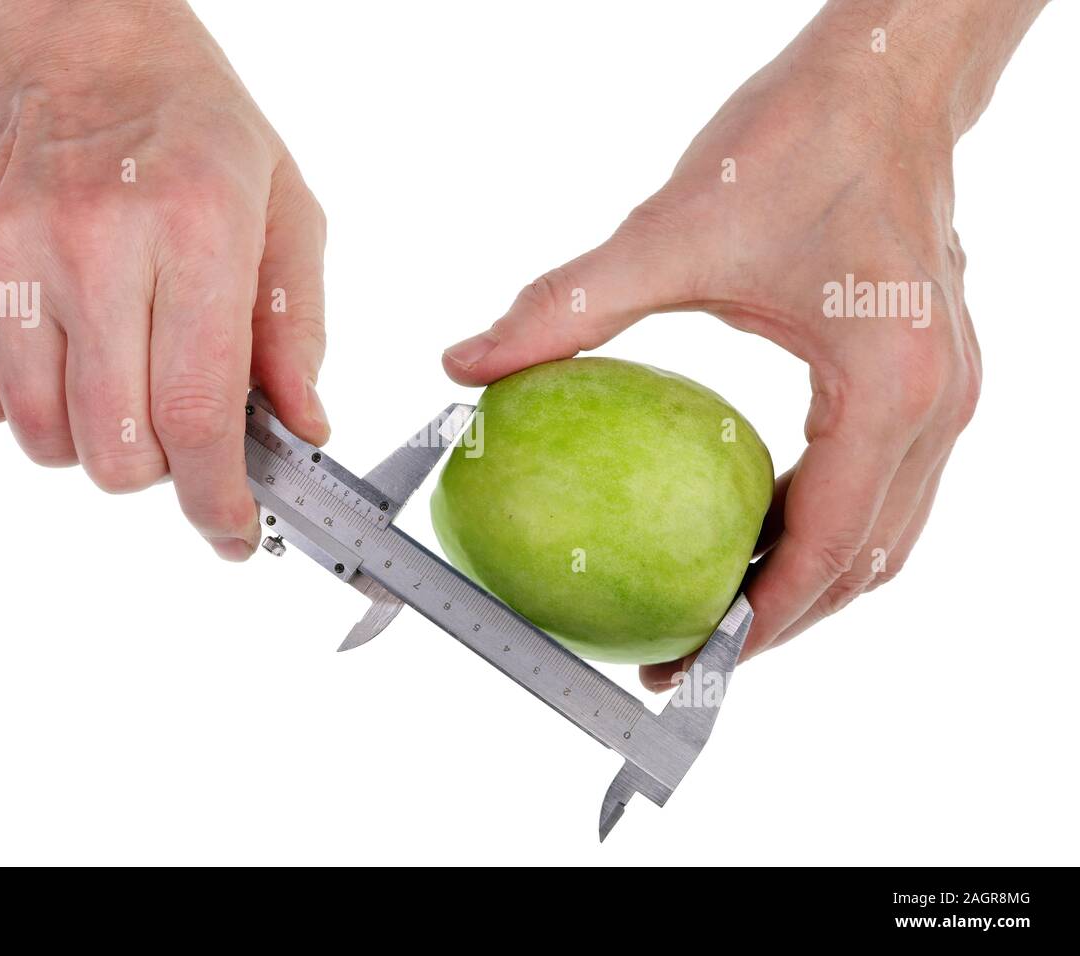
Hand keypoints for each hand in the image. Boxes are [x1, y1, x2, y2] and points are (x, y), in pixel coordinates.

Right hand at [0, 0, 327, 559]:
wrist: (74, 37)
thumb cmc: (190, 125)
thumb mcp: (283, 211)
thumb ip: (295, 333)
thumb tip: (302, 431)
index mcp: (193, 228)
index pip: (199, 413)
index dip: (219, 499)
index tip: (232, 533)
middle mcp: (90, 244)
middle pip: (115, 450)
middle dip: (160, 470)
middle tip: (179, 428)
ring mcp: (5, 253)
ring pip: (43, 441)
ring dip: (95, 440)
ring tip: (122, 377)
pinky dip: (28, 408)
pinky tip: (65, 353)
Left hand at [442, 0, 1043, 687]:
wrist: (884, 75)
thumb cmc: (802, 138)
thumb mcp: (670, 228)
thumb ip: (566, 306)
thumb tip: (468, 362)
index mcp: (889, 383)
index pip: (829, 547)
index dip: (759, 624)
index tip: (691, 660)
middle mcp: (936, 400)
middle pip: (867, 561)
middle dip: (782, 622)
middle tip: (692, 649)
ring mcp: (945, 389)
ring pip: (885, 532)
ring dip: (807, 580)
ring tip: (719, 605)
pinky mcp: (928, 371)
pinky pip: (882, 481)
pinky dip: (822, 521)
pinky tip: (752, 520)